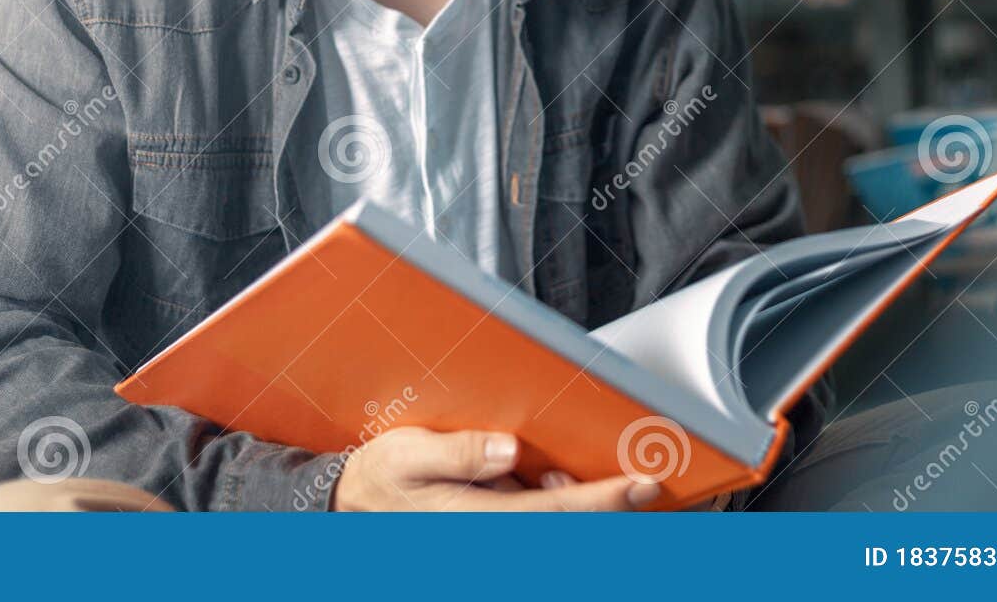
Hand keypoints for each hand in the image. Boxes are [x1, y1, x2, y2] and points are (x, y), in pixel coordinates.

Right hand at [330, 427, 661, 511]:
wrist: (354, 511)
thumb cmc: (382, 479)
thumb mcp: (407, 454)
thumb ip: (456, 452)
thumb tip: (506, 450)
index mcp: (478, 521)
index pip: (557, 513)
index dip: (606, 500)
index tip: (643, 484)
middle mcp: (494, 540)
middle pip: (571, 533)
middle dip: (607, 507)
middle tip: (627, 479)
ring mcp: (497, 547)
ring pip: (561, 535)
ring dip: (584, 511)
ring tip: (573, 479)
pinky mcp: (496, 541)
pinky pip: (542, 531)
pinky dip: (564, 513)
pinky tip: (550, 487)